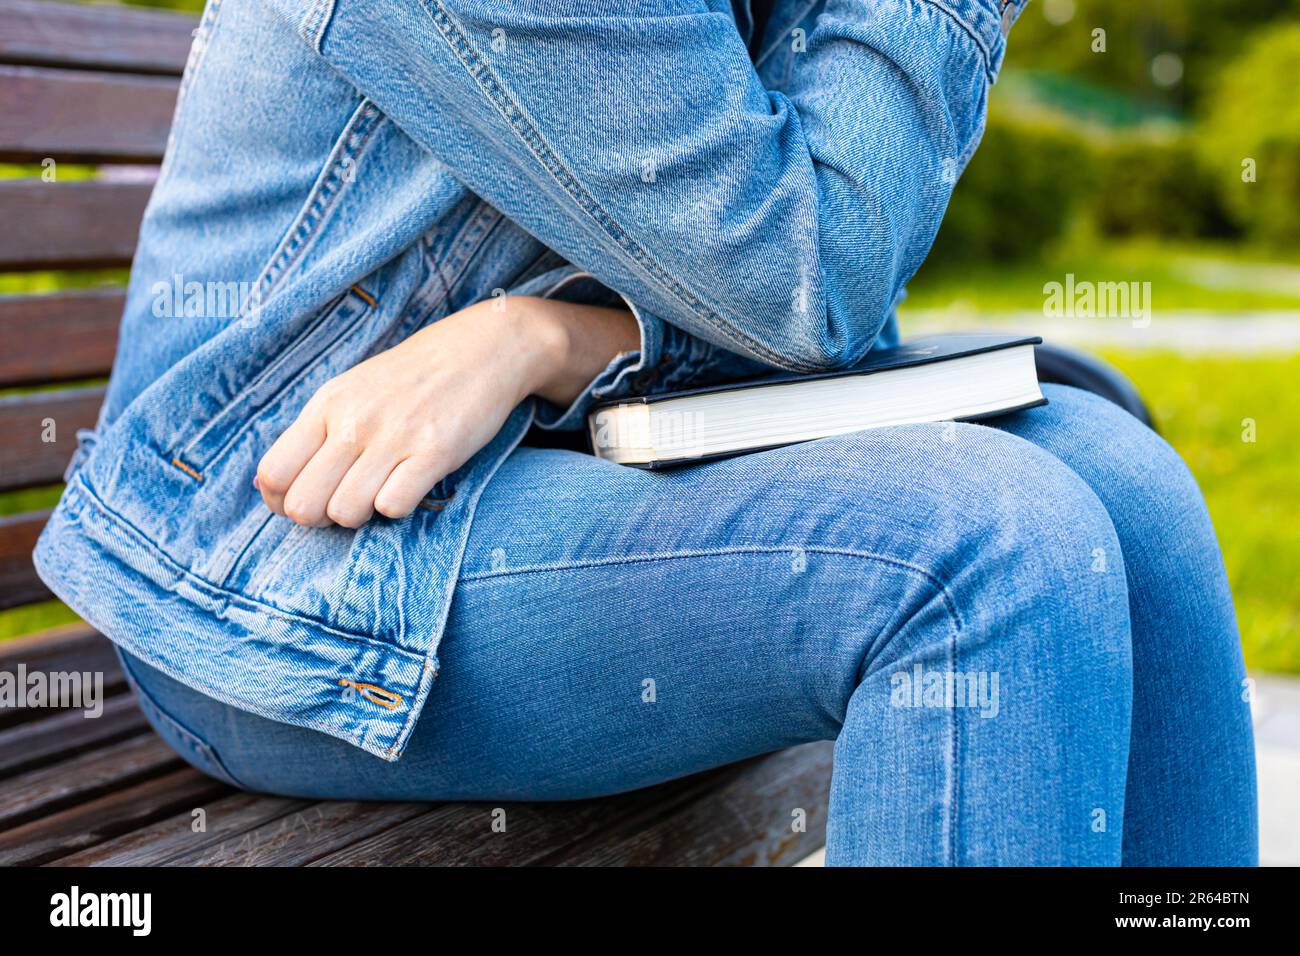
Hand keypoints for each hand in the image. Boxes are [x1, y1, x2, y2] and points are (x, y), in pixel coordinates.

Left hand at [255, 295, 637, 526]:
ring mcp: (393, 436)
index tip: (310, 500)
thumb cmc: (414, 377)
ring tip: (381, 493)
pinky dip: (398, 509)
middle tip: (347, 502)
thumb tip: (265, 484)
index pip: (272, 474)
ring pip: (345, 512)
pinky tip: (410, 487)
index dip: (282, 502)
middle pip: (303, 505)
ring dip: (361, 516)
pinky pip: (393, 506)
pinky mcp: (434, 451)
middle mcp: (353, 421)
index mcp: (326, 405)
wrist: (483, 348)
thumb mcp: (352, 391)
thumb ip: (313, 433)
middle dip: (321, 518)